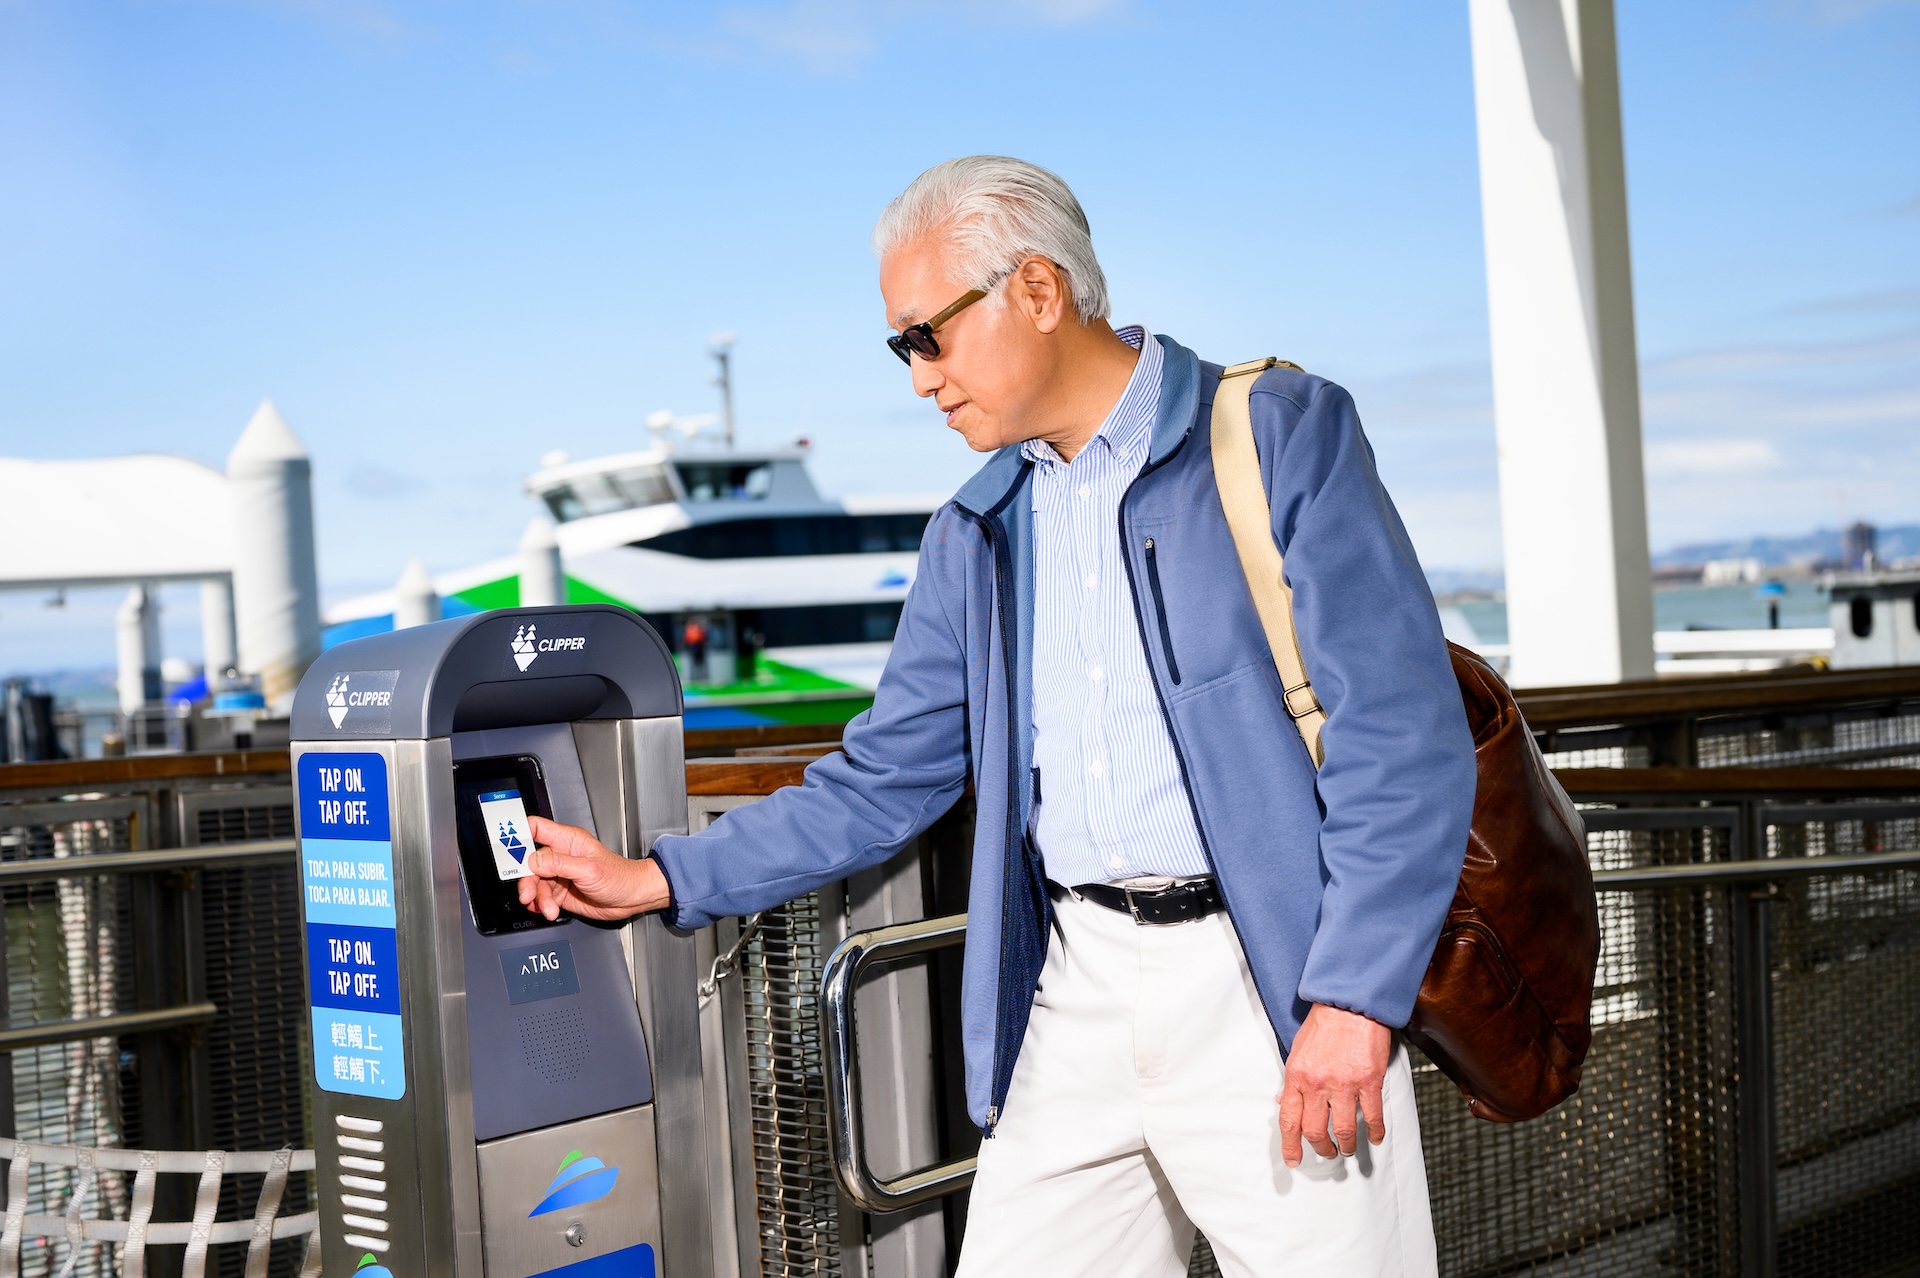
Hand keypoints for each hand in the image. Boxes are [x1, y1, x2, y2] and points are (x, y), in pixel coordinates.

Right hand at [515, 816, 670, 921]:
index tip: (503, 844)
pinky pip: (541, 897)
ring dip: (537, 898)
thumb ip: (559, 864)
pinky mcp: (560, 891)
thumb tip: (533, 860)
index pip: (535, 829)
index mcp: (567, 840)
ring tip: (548, 908)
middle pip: (528, 861)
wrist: (631, 898)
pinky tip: (549, 910)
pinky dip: (541, 905)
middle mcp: (561, 856)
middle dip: (526, 879)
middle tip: (527, 894)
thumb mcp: (588, 869)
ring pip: (534, 883)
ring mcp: (560, 874)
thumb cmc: (619, 876)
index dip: (517, 833)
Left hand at [1277, 1003, 1390, 1166]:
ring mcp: (1344, 1084)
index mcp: (1297, 1076)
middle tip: (1327, 1153)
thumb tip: (1284, 1102)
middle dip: (1321, 1149)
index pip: (1289, 1120)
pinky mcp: (1369, 1080)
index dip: (1290, 1145)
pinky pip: (1372, 1115)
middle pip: (1315, 1131)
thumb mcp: (1298, 1050)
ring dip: (1347, 1145)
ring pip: (1343, 1129)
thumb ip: (1293, 1079)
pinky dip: (1375, 1131)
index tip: (1294, 1160)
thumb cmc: (1324, 1023)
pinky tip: (1375, 1137)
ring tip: (1348, 1149)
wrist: (1350, 1003)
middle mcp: (1318, 1084)